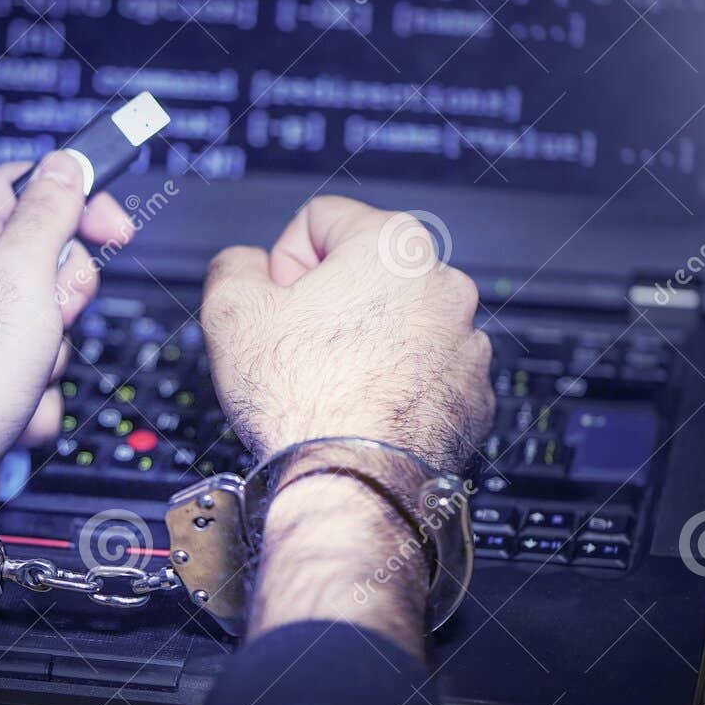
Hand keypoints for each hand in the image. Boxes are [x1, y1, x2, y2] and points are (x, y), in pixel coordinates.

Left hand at [0, 152, 134, 506]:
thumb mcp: (22, 271)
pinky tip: (10, 407)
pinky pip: (39, 376)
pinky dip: (36, 397)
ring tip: (21, 372)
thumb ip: (48, 210)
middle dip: (66, 299)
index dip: (76, 200)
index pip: (26, 186)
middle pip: (49, 263)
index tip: (113, 224)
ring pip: (51, 327)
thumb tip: (64, 163)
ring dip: (52, 357)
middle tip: (50, 313)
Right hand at [201, 197, 494, 655]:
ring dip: (365, 346)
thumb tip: (246, 267)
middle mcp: (444, 284)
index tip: (279, 305)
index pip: (319, 221)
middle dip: (328, 305)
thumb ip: (234, 265)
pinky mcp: (474, 396)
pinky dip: (397, 387)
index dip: (284, 263)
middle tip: (298, 351)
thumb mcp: (230, 312)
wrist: (356, 483)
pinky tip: (363, 412)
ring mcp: (467, 343)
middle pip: (365, 275)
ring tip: (332, 386)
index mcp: (393, 244)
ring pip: (399, 326)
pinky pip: (425, 375)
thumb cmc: (307, 402)